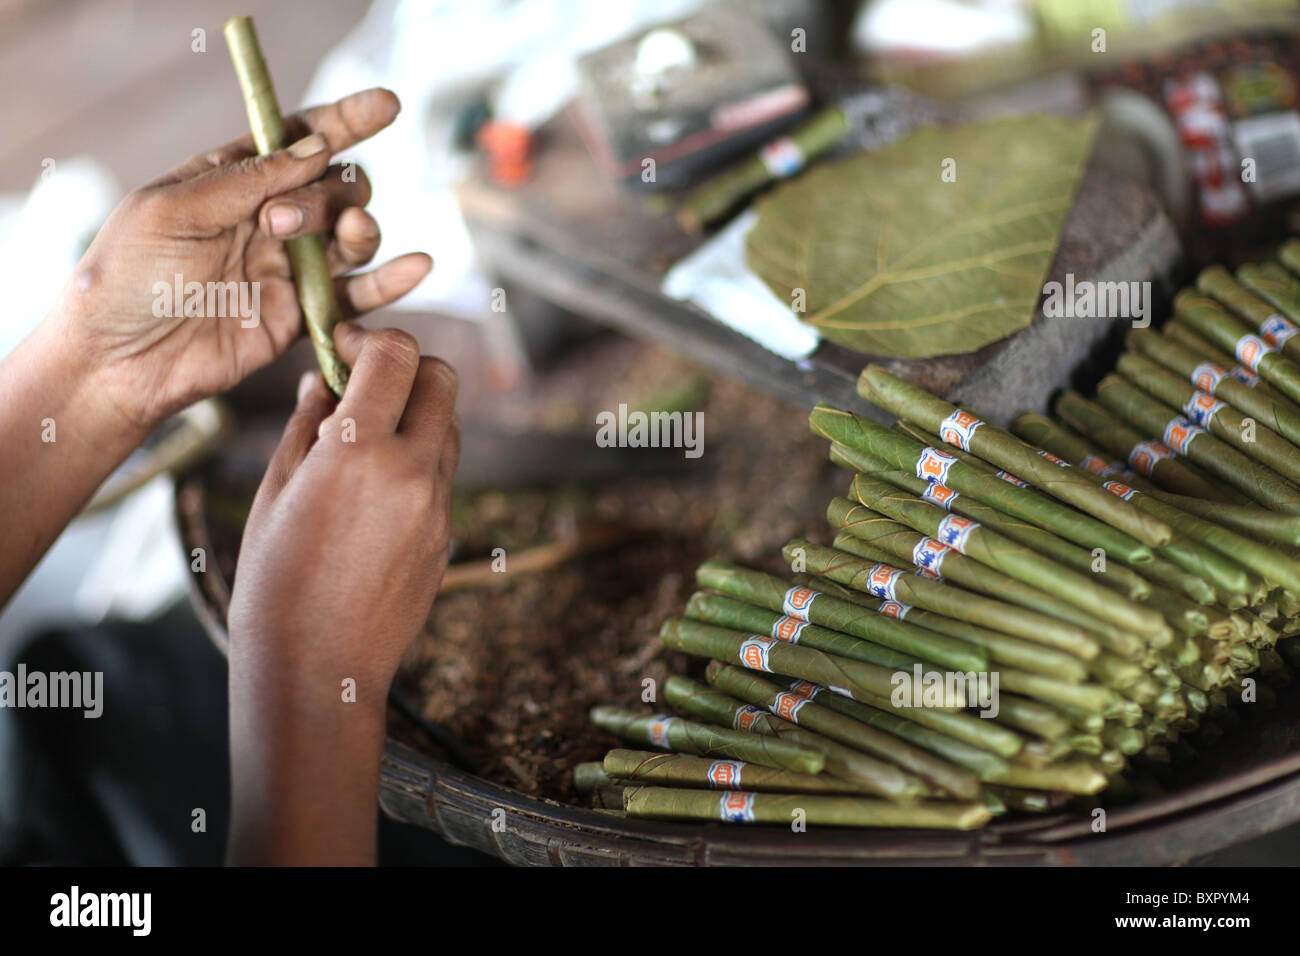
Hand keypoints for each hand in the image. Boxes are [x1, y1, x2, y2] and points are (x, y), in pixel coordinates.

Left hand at [56, 87, 430, 429]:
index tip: (385, 106)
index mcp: (233, 180)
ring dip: (361, 228)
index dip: (344, 121)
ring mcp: (289, 268)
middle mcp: (268, 219)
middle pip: (335, 187)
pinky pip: (356, 296)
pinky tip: (416, 266)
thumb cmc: (125, 277)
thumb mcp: (171, 210)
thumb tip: (316, 148)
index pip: (298, 139)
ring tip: (351, 234)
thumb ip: (247, 180)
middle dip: (326, 194)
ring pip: (353, 236)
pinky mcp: (301, 316)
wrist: (115, 361)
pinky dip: (390, 282)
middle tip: (279, 223)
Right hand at [229, 321, 458, 698]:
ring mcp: (439, 506)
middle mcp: (413, 472)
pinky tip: (375, 489)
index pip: (396, 355)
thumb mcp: (275, 493)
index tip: (343, 347)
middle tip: (364, 385)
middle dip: (406, 368)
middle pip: (442, 379)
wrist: (316, 670)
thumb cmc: (277, 584)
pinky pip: (445, 474)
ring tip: (364, 442)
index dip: (370, 339)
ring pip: (449, 426)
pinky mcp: (448, 534)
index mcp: (359, 452)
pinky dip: (419, 460)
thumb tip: (324, 378)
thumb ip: (305, 424)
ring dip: (415, 414)